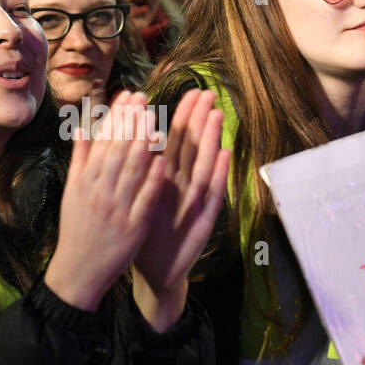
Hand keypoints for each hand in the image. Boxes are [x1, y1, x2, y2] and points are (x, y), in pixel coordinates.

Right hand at [45, 91, 166, 311]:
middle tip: (145, 98)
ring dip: (143, 144)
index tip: (129, 95)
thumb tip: (80, 127)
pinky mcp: (132, 228)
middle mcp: (99, 192)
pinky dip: (152, 180)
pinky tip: (163, 162)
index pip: (102, 142)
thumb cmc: (77, 228)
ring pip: (130, 172)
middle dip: (131, 122)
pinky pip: (143, 201)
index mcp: (85, 181)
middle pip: (117, 150)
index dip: (117, 117)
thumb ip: (80, 159)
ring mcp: (116, 209)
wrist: (79, 270)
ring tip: (155, 120)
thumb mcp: (72, 192)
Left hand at [131, 89, 230, 331]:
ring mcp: (194, 203)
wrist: (156, 272)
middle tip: (208, 93)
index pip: (174, 142)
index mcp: (165, 180)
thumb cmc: (148, 232)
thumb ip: (142, 168)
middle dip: (199, 121)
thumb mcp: (141, 198)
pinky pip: (211, 197)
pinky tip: (226, 156)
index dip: (182, 118)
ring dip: (211, 141)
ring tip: (217, 116)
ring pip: (203, 166)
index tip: (189, 92)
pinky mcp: (202, 222)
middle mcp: (182, 187)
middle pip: (192, 149)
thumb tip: (138, 135)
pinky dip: (220, 177)